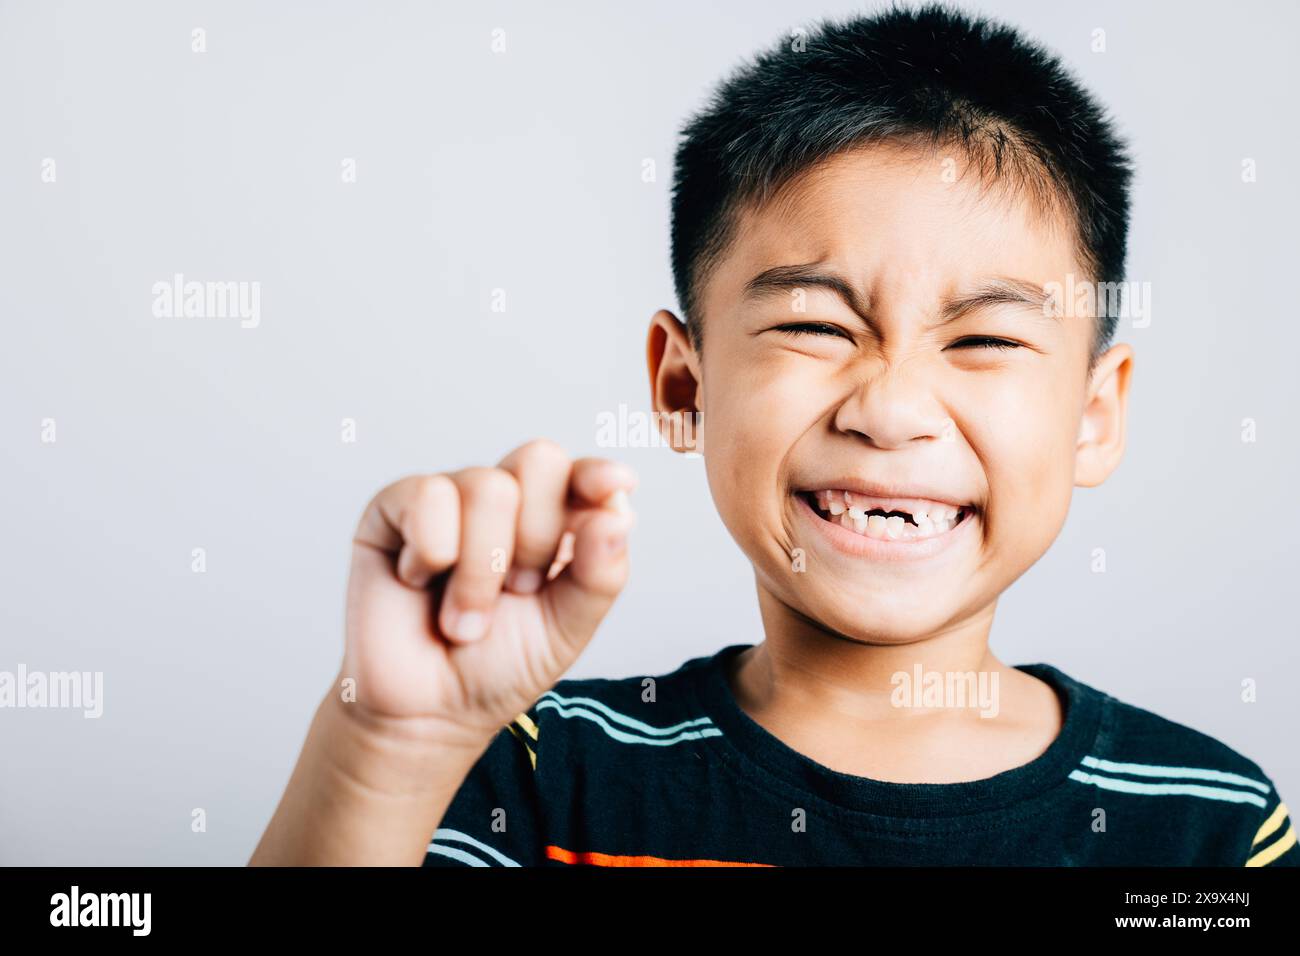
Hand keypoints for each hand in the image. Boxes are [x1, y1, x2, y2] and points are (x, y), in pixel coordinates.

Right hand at [339, 439, 636, 745]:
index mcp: (553, 520)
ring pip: (488, 486)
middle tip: (518, 591)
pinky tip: (418, 583)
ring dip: (482, 570)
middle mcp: (504, 499)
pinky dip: (432, 555)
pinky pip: (428, 496)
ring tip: (465, 616)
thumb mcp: (568, 628)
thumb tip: (618, 512)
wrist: (427, 713)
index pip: (581, 473)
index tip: (616, 486)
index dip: (596, 474)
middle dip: (538, 537)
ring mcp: (449, 498)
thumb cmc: (498, 666)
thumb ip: (600, 573)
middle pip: (539, 460)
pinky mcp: (394, 507)